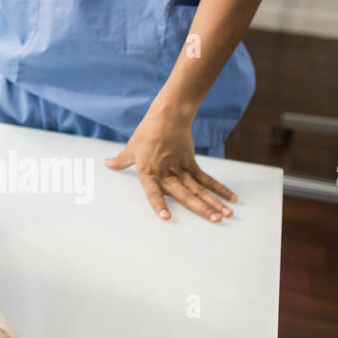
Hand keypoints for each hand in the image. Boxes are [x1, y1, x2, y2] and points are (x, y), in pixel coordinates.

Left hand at [104, 107, 236, 221]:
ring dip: (213, 202)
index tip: (166, 217)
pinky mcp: (191, 163)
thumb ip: (120, 161)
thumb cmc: (146, 133)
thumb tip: (107, 164)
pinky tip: (230, 199)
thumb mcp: (131, 148)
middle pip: (184, 194)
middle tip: (214, 221)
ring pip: (199, 189)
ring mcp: (180, 169)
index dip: (158, 204)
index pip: (152, 192)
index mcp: (148, 172)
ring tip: (226, 215)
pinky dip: (219, 188)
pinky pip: (206, 179)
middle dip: (201, 209)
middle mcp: (165, 173)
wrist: (167, 116)